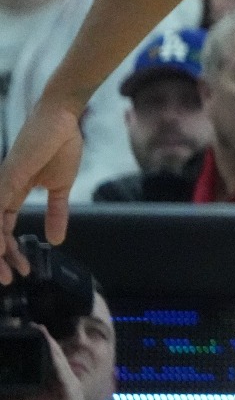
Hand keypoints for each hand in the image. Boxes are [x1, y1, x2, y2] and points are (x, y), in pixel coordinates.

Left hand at [0, 102, 82, 279]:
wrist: (63, 119)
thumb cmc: (60, 145)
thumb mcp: (61, 187)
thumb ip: (56, 212)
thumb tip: (57, 239)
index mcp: (12, 194)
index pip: (3, 230)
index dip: (11, 252)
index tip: (23, 270)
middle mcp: (1, 192)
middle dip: (0, 259)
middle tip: (8, 280)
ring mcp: (2, 185)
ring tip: (5, 272)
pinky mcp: (8, 178)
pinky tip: (0, 247)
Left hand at [0, 326, 91, 399]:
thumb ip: (14, 399)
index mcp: (50, 377)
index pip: (43, 357)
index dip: (37, 343)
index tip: (27, 331)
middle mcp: (58, 373)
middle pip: (49, 352)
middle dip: (42, 338)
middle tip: (32, 325)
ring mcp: (65, 376)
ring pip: (55, 354)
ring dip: (49, 341)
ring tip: (40, 329)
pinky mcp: (69, 381)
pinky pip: (61, 365)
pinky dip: (56, 354)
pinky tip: (51, 345)